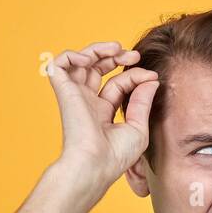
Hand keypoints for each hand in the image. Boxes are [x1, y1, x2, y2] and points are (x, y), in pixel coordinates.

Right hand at [47, 41, 159, 191]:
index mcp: (104, 112)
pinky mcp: (64, 91)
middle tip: (133, 54)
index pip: (118, 84)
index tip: (152, 76)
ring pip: (80, 62)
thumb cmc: (116, 155)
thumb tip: (152, 78)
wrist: (95, 164)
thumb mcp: (138, 126)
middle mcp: (88, 102)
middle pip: (97, 69)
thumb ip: (143, 101)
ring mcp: (75, 96)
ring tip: (115, 48)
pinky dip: (72, 54)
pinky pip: (60, 64)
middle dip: (114, 56)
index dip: (135, 75)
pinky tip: (90, 59)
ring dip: (97, 50)